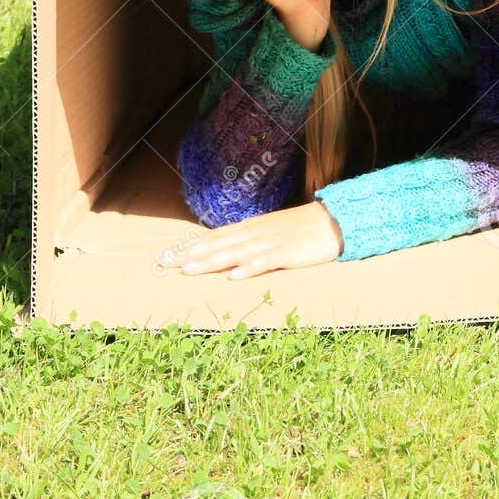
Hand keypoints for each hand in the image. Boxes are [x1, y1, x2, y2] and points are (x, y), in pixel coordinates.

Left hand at [174, 202, 343, 279]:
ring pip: (234, 253)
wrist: (333, 221)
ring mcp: (269, 243)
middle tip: (165, 264)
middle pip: (217, 244)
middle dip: (191, 255)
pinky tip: (234, 277)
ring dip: (210, 262)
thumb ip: (251, 240)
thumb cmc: (303, 228)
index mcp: (250, 228)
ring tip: (189, 270)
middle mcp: (254, 233)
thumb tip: (229, 256)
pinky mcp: (286, 253)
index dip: (191, 247)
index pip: (214, 237)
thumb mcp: (272, 231)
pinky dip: (249, 269)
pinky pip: (264, 262)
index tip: (168, 256)